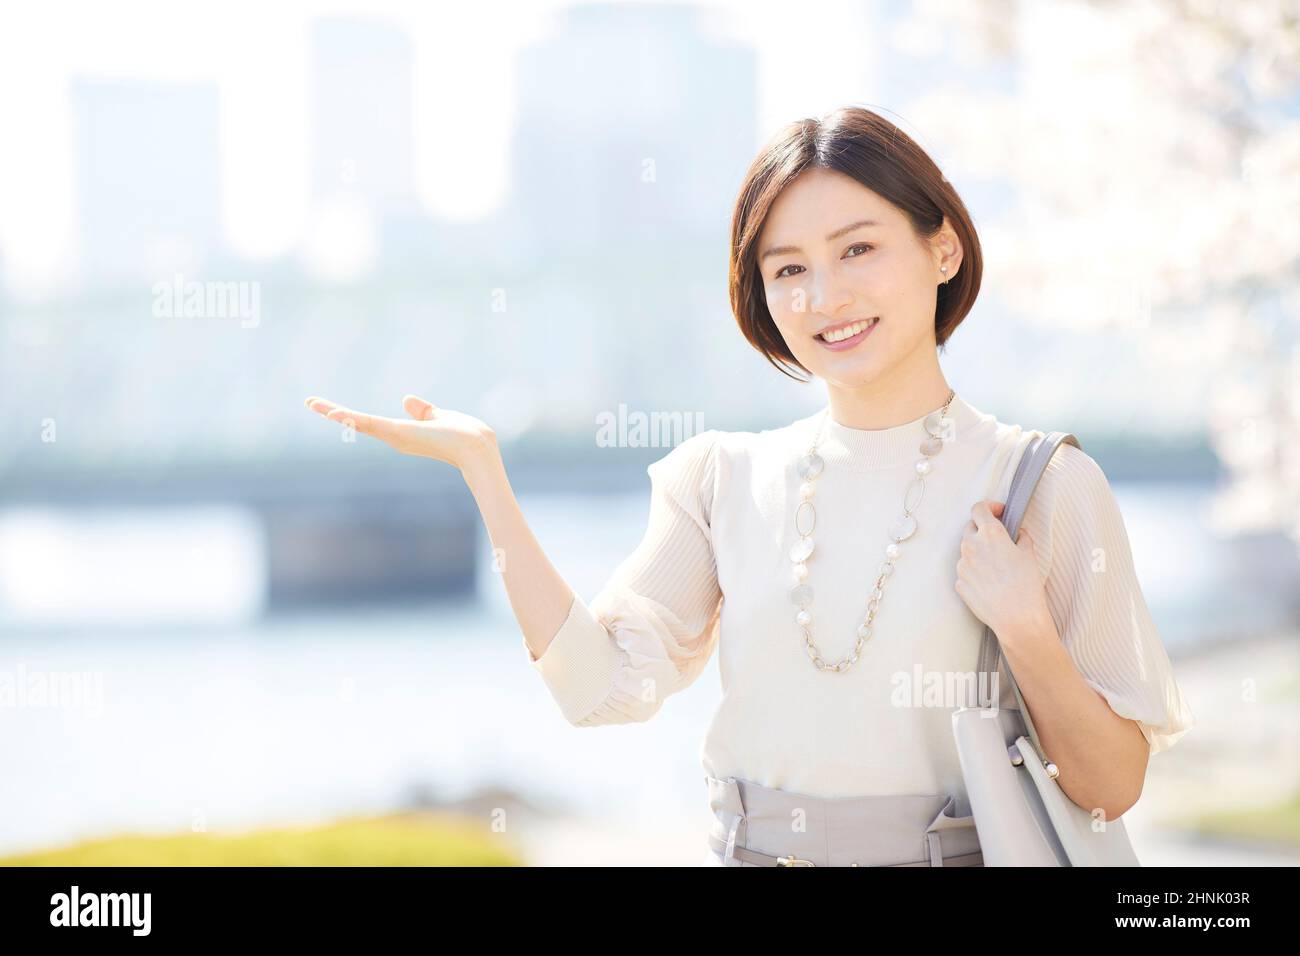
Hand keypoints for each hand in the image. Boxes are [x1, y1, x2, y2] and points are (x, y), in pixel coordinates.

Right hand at [304, 394, 496, 471]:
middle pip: (359, 422)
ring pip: (358, 422)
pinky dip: (350, 418)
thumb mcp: (440, 416)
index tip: (333, 409)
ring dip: (334, 412)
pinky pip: (368, 423)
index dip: (354, 415)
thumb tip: (406, 399)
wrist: (476, 448)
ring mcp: (394, 437)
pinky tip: (331, 411)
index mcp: (404, 433)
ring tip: (312, 402)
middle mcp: (395, 437)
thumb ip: (423, 410)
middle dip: (334, 413)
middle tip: (310, 402)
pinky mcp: (397, 433)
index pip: (373, 422)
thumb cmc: (464, 436)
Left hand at [954, 500, 1050, 646]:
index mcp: (989, 534)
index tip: (998, 512)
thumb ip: (1021, 538)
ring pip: (967, 551)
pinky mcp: (959, 582)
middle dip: (982, 530)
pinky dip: (975, 572)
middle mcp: (971, 546)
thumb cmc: (1026, 585)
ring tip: (997, 567)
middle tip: (998, 539)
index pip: (979, 508)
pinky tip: (990, 583)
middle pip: (970, 528)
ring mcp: (962, 565)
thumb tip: (1018, 534)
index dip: (989, 507)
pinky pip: (965, 571)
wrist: (1016, 618)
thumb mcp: (1030, 555)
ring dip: (979, 552)